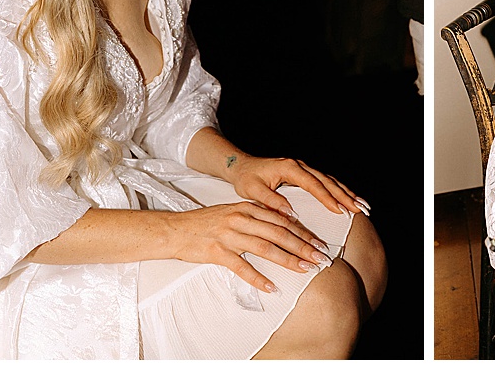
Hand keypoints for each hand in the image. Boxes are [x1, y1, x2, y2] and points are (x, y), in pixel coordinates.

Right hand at [170, 200, 332, 292]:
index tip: (318, 243)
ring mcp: (229, 235)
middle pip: (279, 233)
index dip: (303, 232)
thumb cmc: (204, 223)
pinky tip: (272, 287)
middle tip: (320, 257)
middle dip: (303, 246)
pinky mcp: (218, 252)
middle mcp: (241, 218)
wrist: (174, 229)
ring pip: (265, 248)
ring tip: (304, 269)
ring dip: (288, 259)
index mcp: (247, 207)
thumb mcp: (232, 212)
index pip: (282, 220)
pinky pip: (242, 267)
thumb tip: (281, 226)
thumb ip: (255, 217)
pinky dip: (258, 278)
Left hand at [225, 155, 368, 220]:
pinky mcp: (304, 174)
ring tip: (362, 206)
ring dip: (347, 193)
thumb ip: (271, 201)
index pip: (313, 184)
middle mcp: (299, 166)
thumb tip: (290, 214)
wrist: (241, 166)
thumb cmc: (246, 178)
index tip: (340, 209)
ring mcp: (303, 168)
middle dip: (345, 195)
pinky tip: (350, 199)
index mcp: (289, 168)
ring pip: (330, 180)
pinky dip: (339, 190)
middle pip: (327, 181)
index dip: (327, 197)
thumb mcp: (253, 191)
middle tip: (360, 209)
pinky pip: (325, 182)